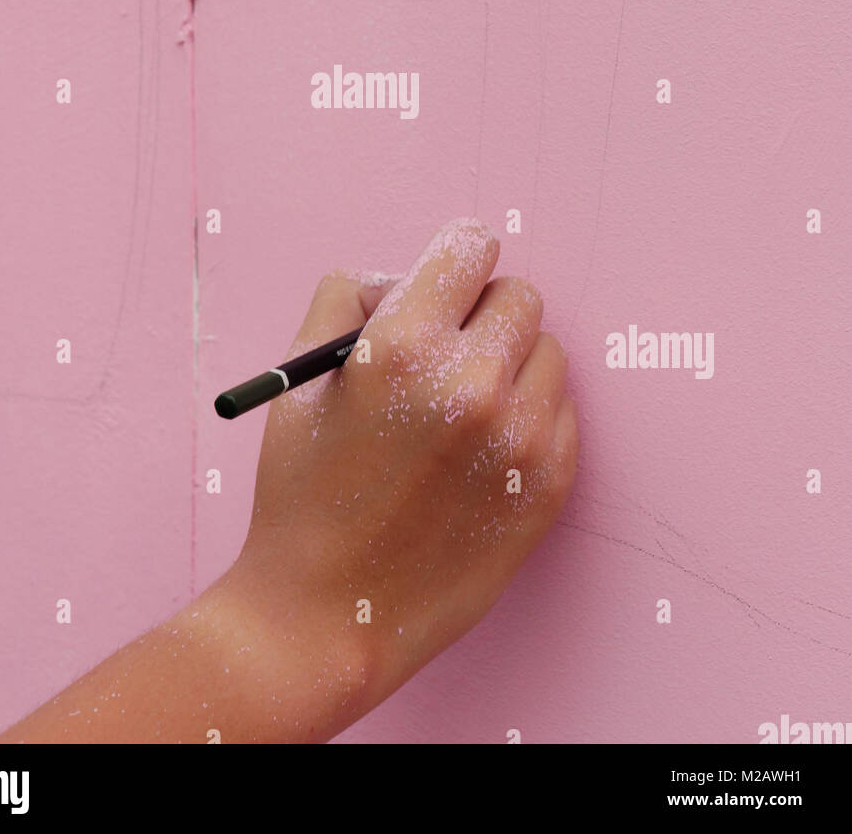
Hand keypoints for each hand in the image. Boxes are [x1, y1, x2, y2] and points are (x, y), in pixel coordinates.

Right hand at [232, 216, 578, 718]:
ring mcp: (519, 439)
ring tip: (462, 408)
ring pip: (548, 351)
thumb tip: (407, 274)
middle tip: (448, 351)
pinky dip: (529, 415)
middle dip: (482, 312)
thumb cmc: (303, 491)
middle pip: (519, 296)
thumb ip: (350, 297)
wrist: (326, 615)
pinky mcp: (549, 485)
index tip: (451, 276)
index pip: (471, 246)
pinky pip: (562, 410)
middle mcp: (472, 384)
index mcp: (405, 346)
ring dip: (511, 364)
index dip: (456, 256)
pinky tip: (482, 449)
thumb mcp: (299, 377)